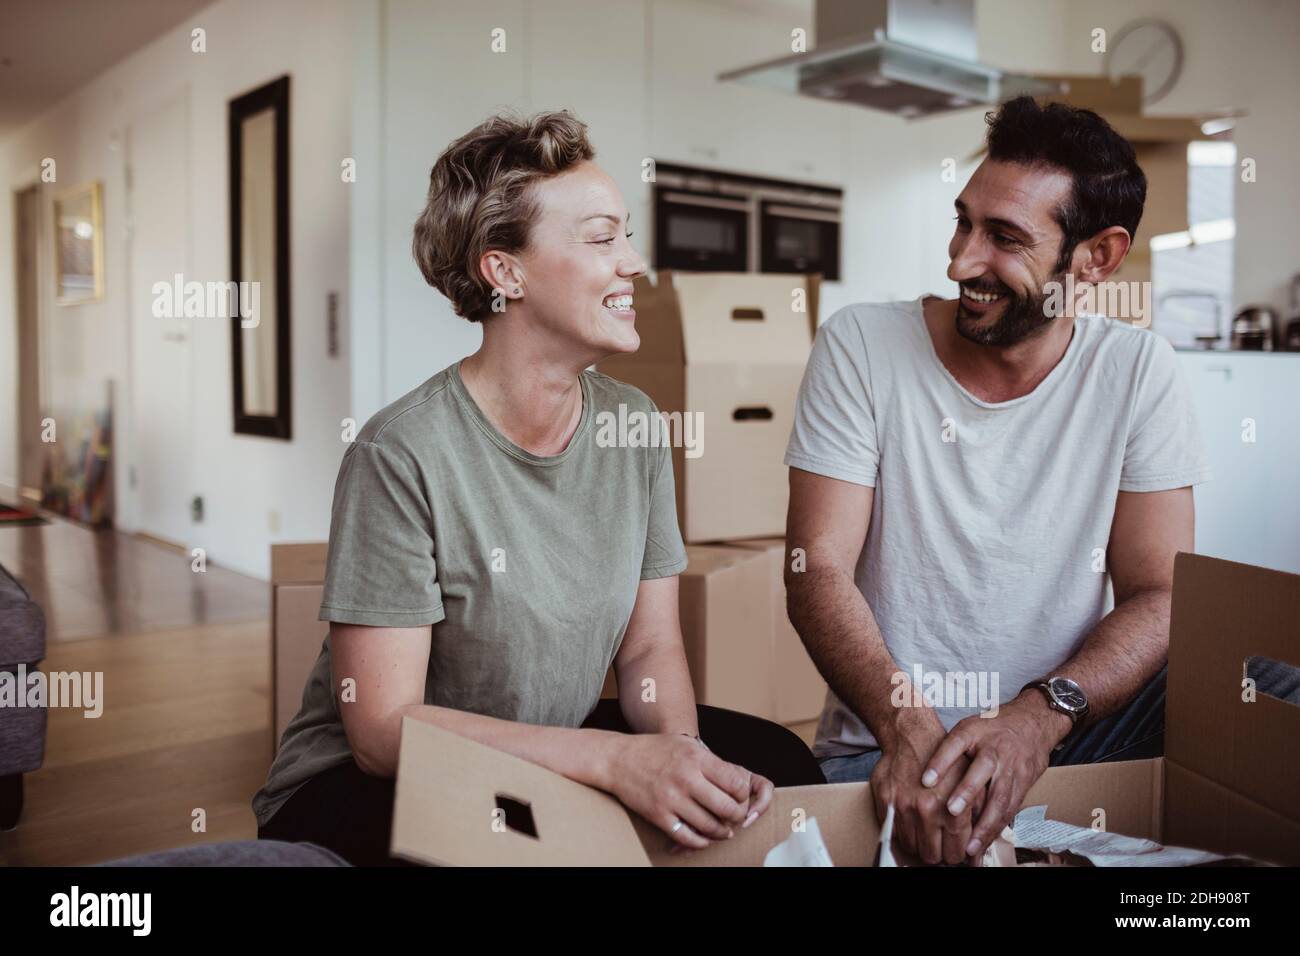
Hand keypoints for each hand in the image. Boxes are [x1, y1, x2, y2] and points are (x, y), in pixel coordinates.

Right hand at [607, 734, 773, 848]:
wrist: (618, 759)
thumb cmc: (654, 749)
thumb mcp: (685, 744)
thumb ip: (710, 760)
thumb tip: (736, 779)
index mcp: (696, 758)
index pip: (735, 782)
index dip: (743, 794)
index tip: (740, 797)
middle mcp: (686, 778)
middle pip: (727, 808)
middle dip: (736, 816)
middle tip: (735, 817)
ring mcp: (672, 798)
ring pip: (709, 826)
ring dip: (721, 832)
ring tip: (723, 831)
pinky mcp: (659, 815)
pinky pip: (687, 837)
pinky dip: (700, 841)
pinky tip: (704, 838)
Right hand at [872, 713, 983, 864]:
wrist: (913, 736)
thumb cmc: (945, 759)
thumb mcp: (971, 785)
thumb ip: (976, 815)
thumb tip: (977, 844)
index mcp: (951, 810)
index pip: (955, 853)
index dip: (956, 854)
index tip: (954, 851)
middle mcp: (926, 811)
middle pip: (932, 855)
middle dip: (938, 853)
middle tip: (939, 844)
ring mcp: (903, 808)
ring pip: (911, 847)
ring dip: (919, 843)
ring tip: (925, 833)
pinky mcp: (885, 802)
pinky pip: (892, 833)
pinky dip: (901, 832)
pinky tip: (910, 823)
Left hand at [922, 695, 1070, 860]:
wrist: (1032, 723)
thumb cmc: (992, 728)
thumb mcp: (968, 727)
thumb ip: (948, 749)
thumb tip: (922, 776)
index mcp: (975, 732)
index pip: (955, 744)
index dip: (940, 762)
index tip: (925, 780)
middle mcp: (995, 750)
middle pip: (982, 771)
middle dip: (967, 793)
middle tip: (951, 812)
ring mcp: (1012, 767)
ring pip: (1000, 797)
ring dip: (985, 823)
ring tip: (971, 846)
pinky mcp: (1024, 784)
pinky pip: (1011, 809)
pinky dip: (998, 827)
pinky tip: (987, 842)